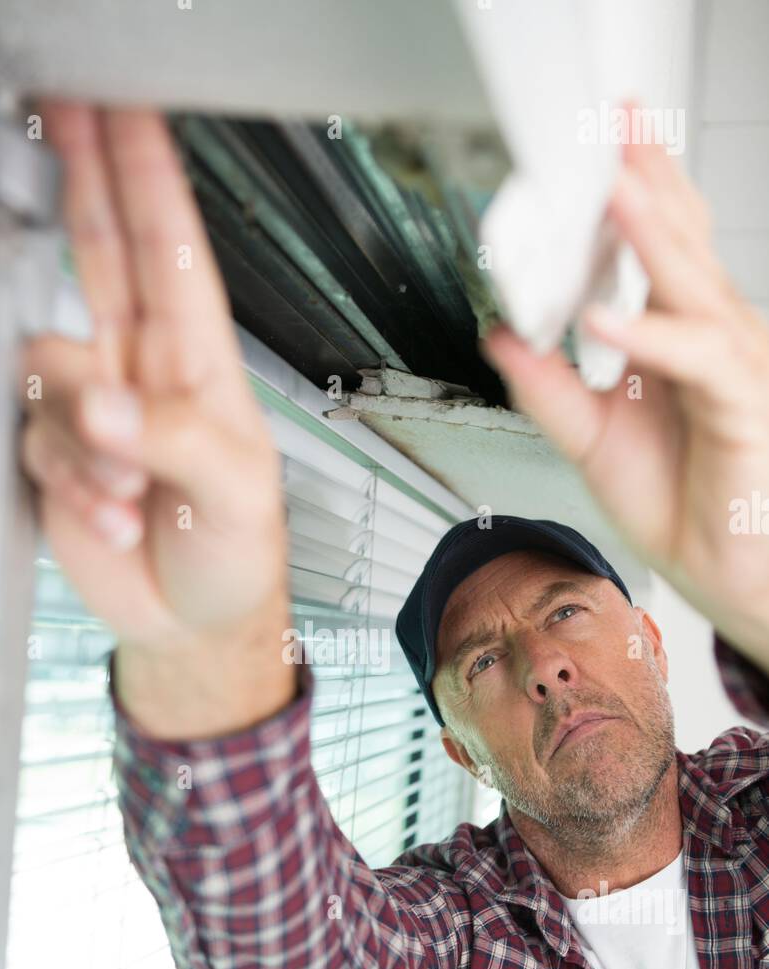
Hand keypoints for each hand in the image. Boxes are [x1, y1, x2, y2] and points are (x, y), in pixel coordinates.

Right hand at [18, 104, 287, 651]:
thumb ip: (177, 439)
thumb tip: (106, 405)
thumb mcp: (237, 493)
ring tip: (134, 497)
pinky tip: (114, 521)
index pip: (170, 254)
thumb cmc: (237, 553)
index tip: (128, 114)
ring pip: (49, 376)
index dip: (148, 180)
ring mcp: (92, 413)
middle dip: (86, 185)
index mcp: (200, 363)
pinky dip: (73, 487)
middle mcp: (139, 372)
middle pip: (100, 255)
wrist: (194, 622)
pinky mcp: (55, 459)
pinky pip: (35, 443)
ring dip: (88, 443)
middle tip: (66, 113)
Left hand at [481, 101, 768, 670]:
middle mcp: (710, 337)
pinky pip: (698, 360)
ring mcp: (732, 366)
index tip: (602, 142)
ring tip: (613, 190)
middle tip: (618, 124)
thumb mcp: (591, 437)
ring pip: (694, 285)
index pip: (658, 244)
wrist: (721, 571)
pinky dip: (650, 338)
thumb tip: (501, 335)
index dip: (635, 187)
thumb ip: (548, 386)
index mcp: (675, 336)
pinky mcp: (742, 406)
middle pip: (684, 240)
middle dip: (650, 177)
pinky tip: (606, 319)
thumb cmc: (680, 502)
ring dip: (652, 236)